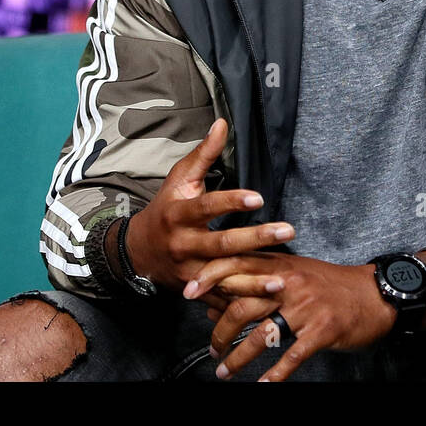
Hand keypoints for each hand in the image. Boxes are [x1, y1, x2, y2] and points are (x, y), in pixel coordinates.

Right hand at [121, 118, 295, 301]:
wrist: (137, 253)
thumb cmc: (165, 209)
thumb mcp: (178, 180)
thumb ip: (203, 154)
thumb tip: (223, 123)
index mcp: (179, 214)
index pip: (206, 207)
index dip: (231, 202)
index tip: (258, 198)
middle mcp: (183, 245)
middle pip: (221, 244)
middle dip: (255, 239)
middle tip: (287, 231)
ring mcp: (189, 272)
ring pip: (223, 278)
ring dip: (253, 281)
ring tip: (282, 280)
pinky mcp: (196, 291)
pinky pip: (222, 299)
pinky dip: (244, 302)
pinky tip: (270, 301)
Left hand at [193, 252, 396, 381]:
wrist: (376, 294)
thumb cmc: (332, 285)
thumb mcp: (295, 272)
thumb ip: (258, 280)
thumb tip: (217, 299)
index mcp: (281, 266)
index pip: (237, 264)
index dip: (210, 277)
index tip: (188, 292)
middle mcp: (289, 284)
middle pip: (242, 305)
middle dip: (220, 331)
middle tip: (212, 350)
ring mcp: (306, 308)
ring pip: (261, 335)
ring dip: (239, 358)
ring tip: (225, 372)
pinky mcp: (322, 330)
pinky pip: (291, 356)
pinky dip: (275, 375)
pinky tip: (264, 385)